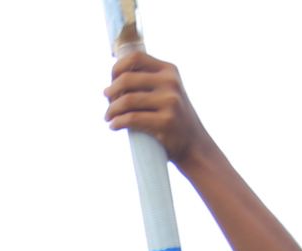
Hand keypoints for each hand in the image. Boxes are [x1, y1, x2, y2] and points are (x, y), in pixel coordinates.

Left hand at [103, 51, 212, 166]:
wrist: (193, 143)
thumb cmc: (171, 117)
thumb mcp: (165, 92)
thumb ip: (146, 83)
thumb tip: (112, 83)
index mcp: (168, 70)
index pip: (135, 57)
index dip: (116, 68)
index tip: (111, 83)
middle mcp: (170, 82)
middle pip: (126, 79)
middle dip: (110, 93)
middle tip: (108, 104)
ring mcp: (170, 101)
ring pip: (126, 100)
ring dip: (111, 111)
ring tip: (108, 117)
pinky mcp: (165, 121)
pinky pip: (131, 119)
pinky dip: (116, 123)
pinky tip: (114, 126)